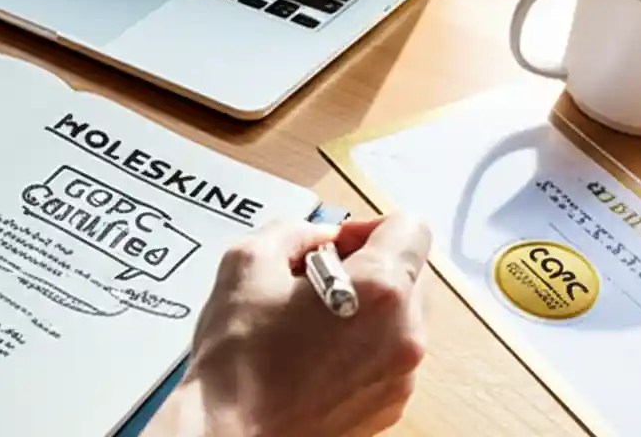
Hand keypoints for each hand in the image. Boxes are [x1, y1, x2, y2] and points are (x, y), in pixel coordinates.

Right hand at [147, 214, 431, 436]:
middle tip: (313, 280)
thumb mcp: (248, 261)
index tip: (338, 242)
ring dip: (363, 306)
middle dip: (366, 265)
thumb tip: (315, 235)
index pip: (411, 227)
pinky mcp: (386, 405)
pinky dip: (359, 344)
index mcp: (379, 292)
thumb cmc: (237, 363)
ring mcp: (399, 377)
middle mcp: (403, 337)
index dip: (369, 225)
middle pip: (410, 271)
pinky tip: (313, 352)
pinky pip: (387, 355)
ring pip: (400, 316)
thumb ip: (293, 230)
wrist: (229, 434)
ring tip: (309, 321)